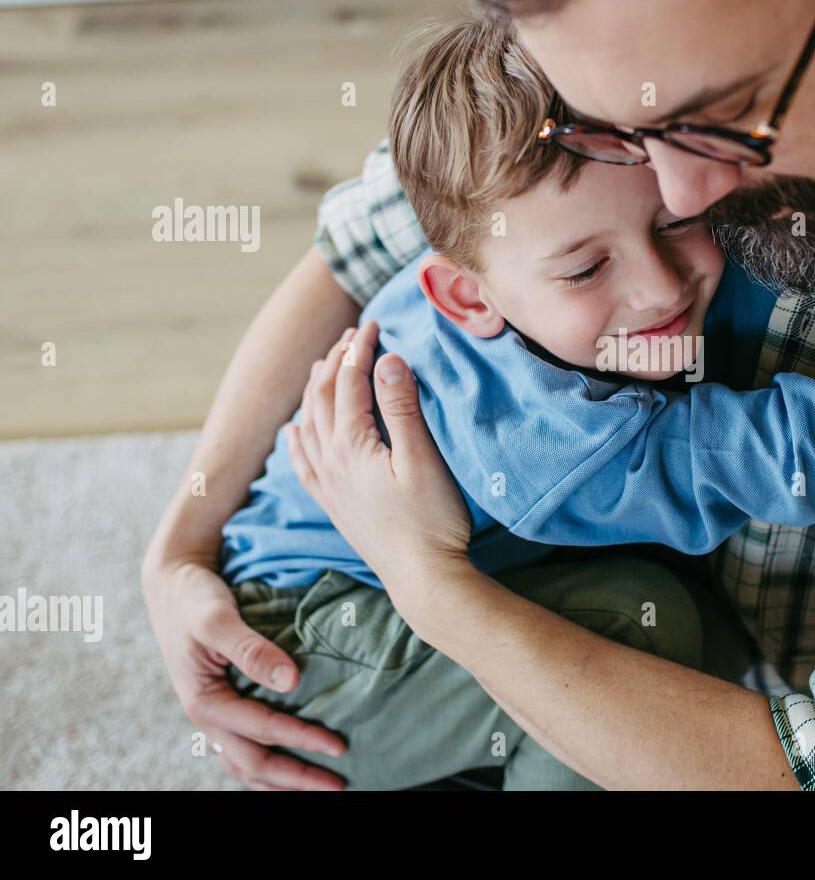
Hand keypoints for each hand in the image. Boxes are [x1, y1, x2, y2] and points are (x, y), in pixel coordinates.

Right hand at [140, 545, 346, 789]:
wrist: (174, 583)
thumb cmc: (195, 599)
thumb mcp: (218, 619)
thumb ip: (252, 650)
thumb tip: (292, 680)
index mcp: (205, 700)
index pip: (263, 731)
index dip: (302, 741)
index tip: (339, 747)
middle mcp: (208, 716)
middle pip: (253, 764)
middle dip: (296, 778)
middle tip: (338, 785)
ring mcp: (214, 715)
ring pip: (246, 764)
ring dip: (282, 780)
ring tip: (318, 784)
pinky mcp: (222, 706)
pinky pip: (245, 747)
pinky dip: (269, 763)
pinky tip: (293, 762)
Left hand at [287, 319, 473, 588]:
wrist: (422, 578)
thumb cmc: (432, 520)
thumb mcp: (423, 459)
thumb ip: (402, 408)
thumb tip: (386, 360)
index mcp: (351, 445)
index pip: (349, 383)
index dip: (359, 349)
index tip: (373, 323)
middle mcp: (330, 461)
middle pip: (322, 397)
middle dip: (335, 361)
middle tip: (353, 336)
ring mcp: (328, 484)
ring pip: (308, 423)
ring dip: (315, 389)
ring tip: (326, 367)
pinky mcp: (333, 504)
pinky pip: (302, 460)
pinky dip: (297, 436)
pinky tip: (295, 430)